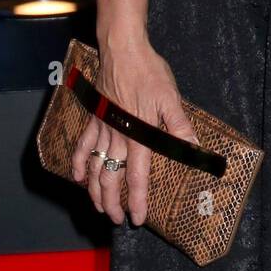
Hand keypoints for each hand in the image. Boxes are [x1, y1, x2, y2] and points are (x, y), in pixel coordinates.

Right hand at [73, 36, 200, 226]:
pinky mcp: (94, 118)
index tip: (138, 218)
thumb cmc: (150, 72)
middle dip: (112, 203)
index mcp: (139, 134)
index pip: (137, 176)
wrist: (123, 51)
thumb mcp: (171, 97)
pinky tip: (77, 177)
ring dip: (95, 191)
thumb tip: (193, 147)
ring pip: (95, 167)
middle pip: (111, 178)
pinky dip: (79, 163)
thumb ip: (179, 125)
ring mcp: (103, 128)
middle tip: (116, 219)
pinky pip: (83, 145)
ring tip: (98, 207)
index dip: (138, 200)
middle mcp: (118, 136)